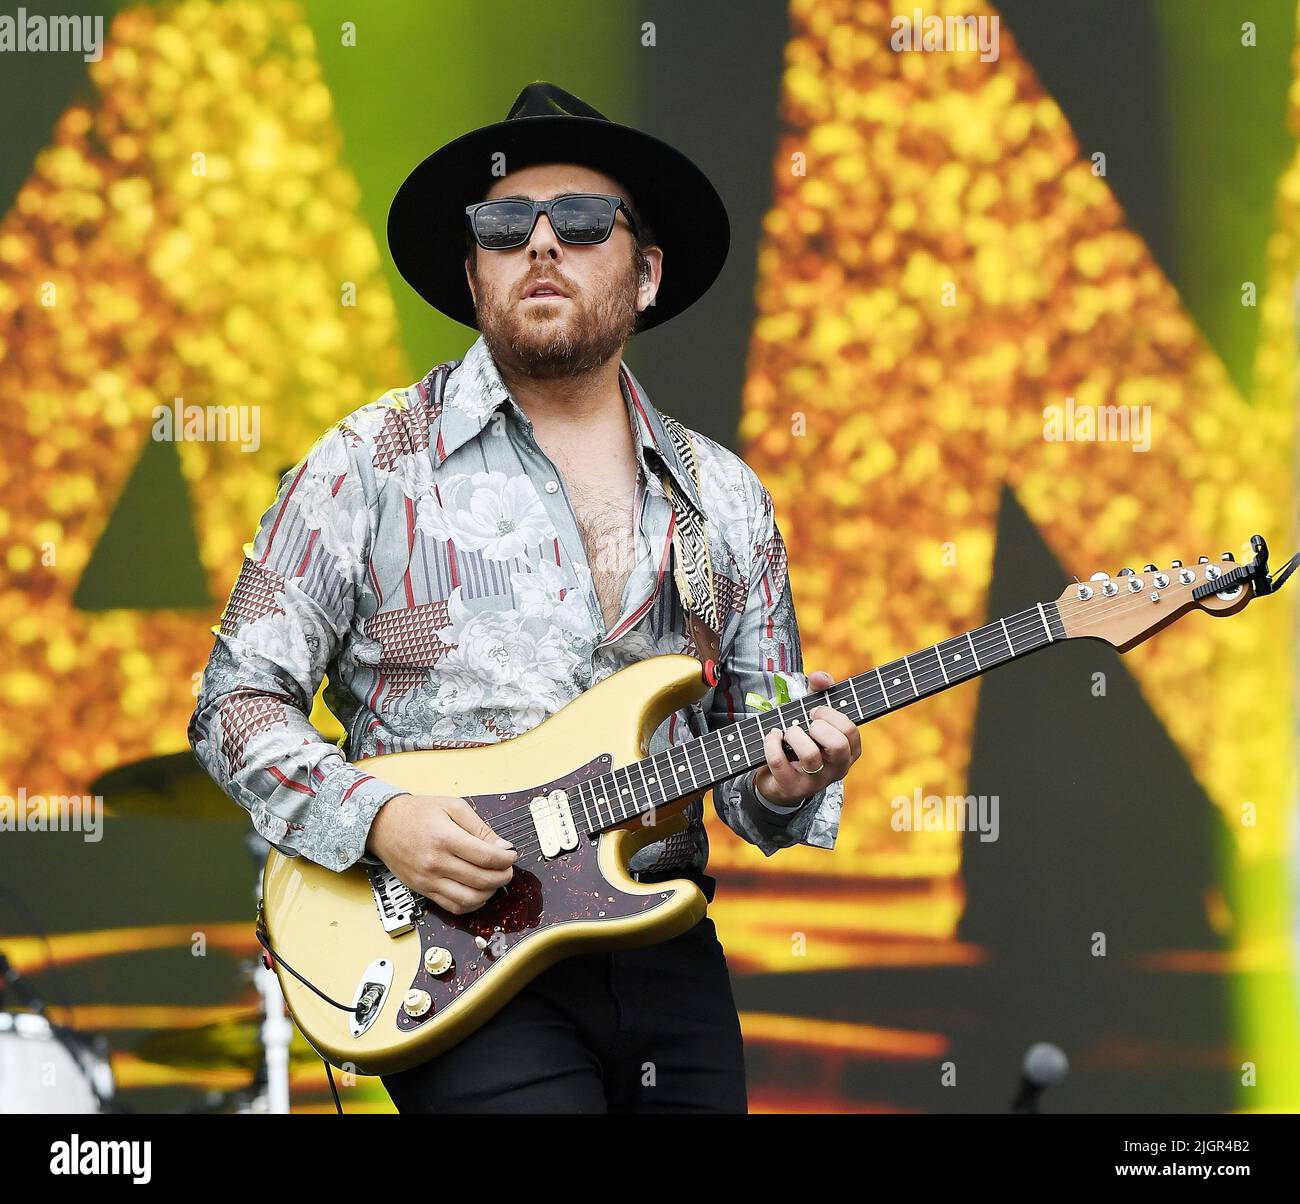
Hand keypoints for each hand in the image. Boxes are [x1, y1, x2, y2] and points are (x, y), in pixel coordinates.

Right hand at [365, 793, 516, 914]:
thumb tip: (503, 847)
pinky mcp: (423, 890)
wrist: (382, 824)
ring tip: (494, 880)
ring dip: (489, 893)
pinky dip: (471, 904)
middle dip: (503, 876)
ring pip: (469, 899)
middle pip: (481, 880)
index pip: (487, 857)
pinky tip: (478, 892)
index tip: (511, 854)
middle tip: (507, 868)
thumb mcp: (453, 807)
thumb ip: (480, 828)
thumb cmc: (417, 813)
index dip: (506, 858)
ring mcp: (428, 880)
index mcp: (445, 838)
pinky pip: (452, 907)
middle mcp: (436, 863)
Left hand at [753, 670, 861, 806]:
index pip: (850, 731)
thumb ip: (820, 690)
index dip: (831, 714)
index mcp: (849, 752)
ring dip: (794, 735)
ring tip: (788, 733)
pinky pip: (779, 761)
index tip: (815, 712)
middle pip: (838, 745)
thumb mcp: (814, 715)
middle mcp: (836, 769)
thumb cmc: (801, 741)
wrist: (778, 778)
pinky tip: (773, 735)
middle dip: (818, 726)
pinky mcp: (790, 787)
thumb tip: (819, 678)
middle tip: (806, 724)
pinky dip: (771, 742)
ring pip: (809, 755)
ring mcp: (814, 782)